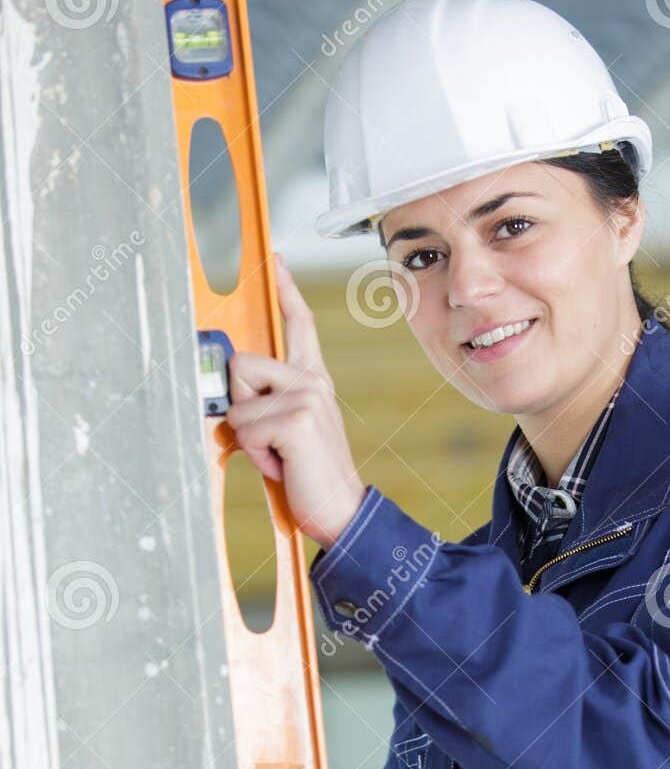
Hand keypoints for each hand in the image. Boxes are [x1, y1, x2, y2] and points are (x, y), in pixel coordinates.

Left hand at [226, 252, 366, 548]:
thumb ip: (267, 403)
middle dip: (241, 406)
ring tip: (278, 454)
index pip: (299, 324)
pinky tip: (283, 464)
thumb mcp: (288, 431)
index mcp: (312, 379)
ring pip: (238, 400)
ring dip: (249, 436)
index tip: (276, 257)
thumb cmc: (310, 474)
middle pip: (241, 364)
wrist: (342, 511)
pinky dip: (256, 454)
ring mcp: (308, 396)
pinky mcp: (298, 419)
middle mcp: (312, 380)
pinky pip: (245, 427)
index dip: (286, 289)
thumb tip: (229, 396)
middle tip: (269, 439)